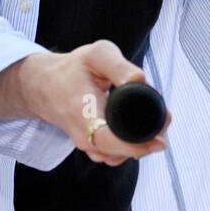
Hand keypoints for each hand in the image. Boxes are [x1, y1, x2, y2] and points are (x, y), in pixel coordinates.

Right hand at [24, 40, 170, 165]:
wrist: (45, 86)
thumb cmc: (71, 71)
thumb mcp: (95, 56)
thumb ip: (119, 66)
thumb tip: (140, 80)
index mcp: (83, 114)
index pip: (112, 141)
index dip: (140, 142)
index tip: (161, 133)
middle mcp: (86, 137)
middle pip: (125, 151)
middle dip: (150, 137)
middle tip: (165, 115)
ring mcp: (89, 146)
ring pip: (124, 155)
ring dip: (144, 141)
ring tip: (155, 118)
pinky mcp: (94, 148)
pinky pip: (119, 153)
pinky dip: (134, 143)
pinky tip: (142, 126)